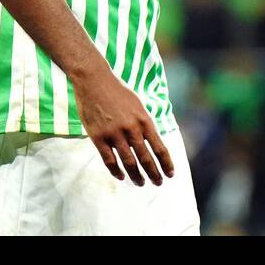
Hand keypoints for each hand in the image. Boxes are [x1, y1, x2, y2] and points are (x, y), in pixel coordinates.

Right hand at [73, 67, 173, 185]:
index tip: (170, 174)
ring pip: (128, 162)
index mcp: (144, 120)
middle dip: (154, 173)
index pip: (159, 147)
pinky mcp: (98, 137)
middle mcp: (131, 128)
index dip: (166, 163)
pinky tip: (121, 176)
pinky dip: (116, 171)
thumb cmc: (118, 92)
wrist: (94, 80)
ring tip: (141, 183)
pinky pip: (109, 160)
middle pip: (146, 158)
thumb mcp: (138, 104)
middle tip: (158, 183)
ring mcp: (114, 134)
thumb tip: (153, 142)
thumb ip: (145, 123)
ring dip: (136, 176)